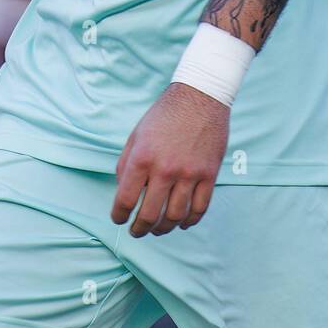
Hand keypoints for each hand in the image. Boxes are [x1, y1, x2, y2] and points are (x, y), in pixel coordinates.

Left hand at [111, 82, 229, 236]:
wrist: (200, 96)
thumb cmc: (164, 114)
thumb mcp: (136, 135)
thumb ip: (126, 164)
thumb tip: (123, 192)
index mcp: (142, 158)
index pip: (126, 199)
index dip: (119, 215)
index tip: (118, 219)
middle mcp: (165, 169)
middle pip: (150, 214)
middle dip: (140, 228)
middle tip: (137, 231)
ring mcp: (189, 174)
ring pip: (175, 216)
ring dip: (163, 229)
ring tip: (157, 230)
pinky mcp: (209, 175)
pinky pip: (199, 209)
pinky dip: (189, 221)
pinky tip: (181, 222)